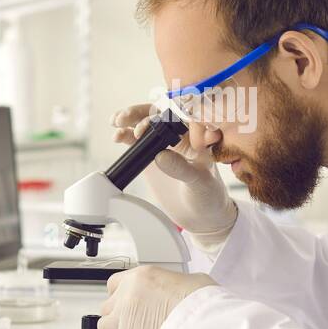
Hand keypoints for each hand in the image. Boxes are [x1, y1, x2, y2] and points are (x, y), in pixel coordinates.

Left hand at [98, 265, 215, 328]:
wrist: (199, 323)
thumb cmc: (199, 303)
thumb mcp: (191, 280)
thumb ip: (177, 284)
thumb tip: (183, 289)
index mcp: (141, 277)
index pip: (114, 283)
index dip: (119, 294)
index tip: (124, 300)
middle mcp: (128, 296)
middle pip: (107, 306)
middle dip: (117, 314)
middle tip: (130, 320)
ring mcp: (125, 319)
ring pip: (104, 326)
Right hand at [110, 103, 237, 235]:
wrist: (200, 215)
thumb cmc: (209, 194)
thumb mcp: (199, 182)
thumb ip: (181, 168)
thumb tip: (160, 156)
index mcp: (197, 135)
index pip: (180, 114)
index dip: (164, 114)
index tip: (151, 122)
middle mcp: (180, 135)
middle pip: (158, 114)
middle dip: (140, 113)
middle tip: (126, 119)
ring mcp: (164, 144)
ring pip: (144, 123)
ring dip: (129, 119)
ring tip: (118, 122)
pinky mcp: (150, 155)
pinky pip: (135, 140)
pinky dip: (125, 135)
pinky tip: (117, 135)